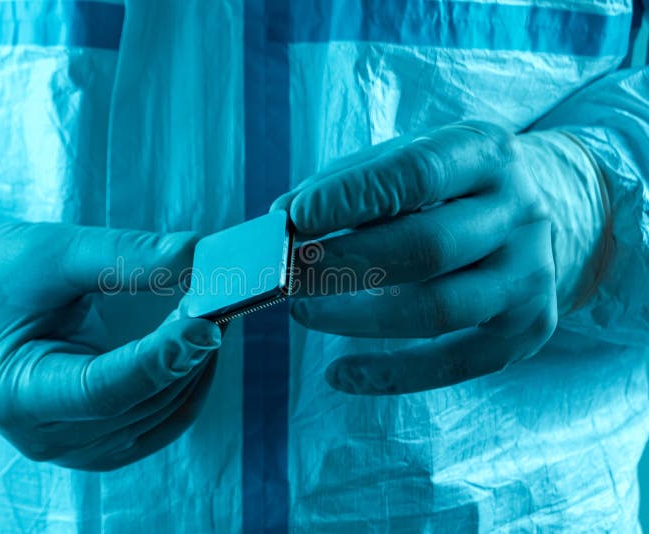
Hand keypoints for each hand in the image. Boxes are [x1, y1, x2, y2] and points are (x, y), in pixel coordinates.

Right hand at [0, 222, 220, 469]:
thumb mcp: (51, 252)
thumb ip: (123, 256)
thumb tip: (196, 255)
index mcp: (13, 391)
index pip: (103, 389)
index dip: (160, 358)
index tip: (206, 320)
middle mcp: (43, 434)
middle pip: (139, 404)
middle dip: (188, 352)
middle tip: (222, 299)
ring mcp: (72, 446)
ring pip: (159, 416)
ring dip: (195, 366)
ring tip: (214, 311)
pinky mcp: (96, 440)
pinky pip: (159, 422)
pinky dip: (186, 383)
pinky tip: (197, 343)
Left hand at [272, 122, 606, 394]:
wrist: (548, 209)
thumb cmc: (450, 185)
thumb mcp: (409, 158)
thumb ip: (346, 182)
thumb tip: (282, 216)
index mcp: (486, 154)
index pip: (417, 175)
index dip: (352, 198)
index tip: (296, 218)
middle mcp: (519, 212)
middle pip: (429, 247)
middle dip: (345, 264)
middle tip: (286, 275)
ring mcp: (530, 274)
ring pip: (440, 310)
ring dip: (357, 318)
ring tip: (301, 311)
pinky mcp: (528, 327)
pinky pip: (456, 363)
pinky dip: (391, 375)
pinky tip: (339, 375)